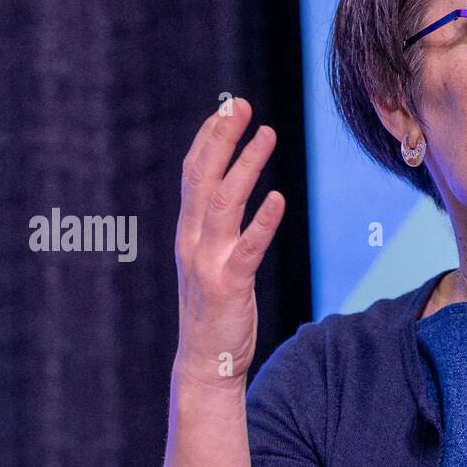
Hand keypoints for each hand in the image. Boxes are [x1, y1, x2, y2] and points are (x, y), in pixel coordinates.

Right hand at [173, 98, 283, 389]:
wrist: (205, 362)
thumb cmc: (214, 311)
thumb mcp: (210, 262)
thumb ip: (217, 230)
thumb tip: (233, 195)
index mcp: (188, 233)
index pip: (193, 174)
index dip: (209, 139)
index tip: (226, 108)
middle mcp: (193, 241)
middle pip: (203, 177)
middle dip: (221, 138)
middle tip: (240, 104)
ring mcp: (209, 262)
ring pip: (224, 203)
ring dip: (246, 165)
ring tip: (267, 134)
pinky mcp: (230, 285)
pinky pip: (248, 247)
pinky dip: (263, 222)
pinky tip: (278, 198)